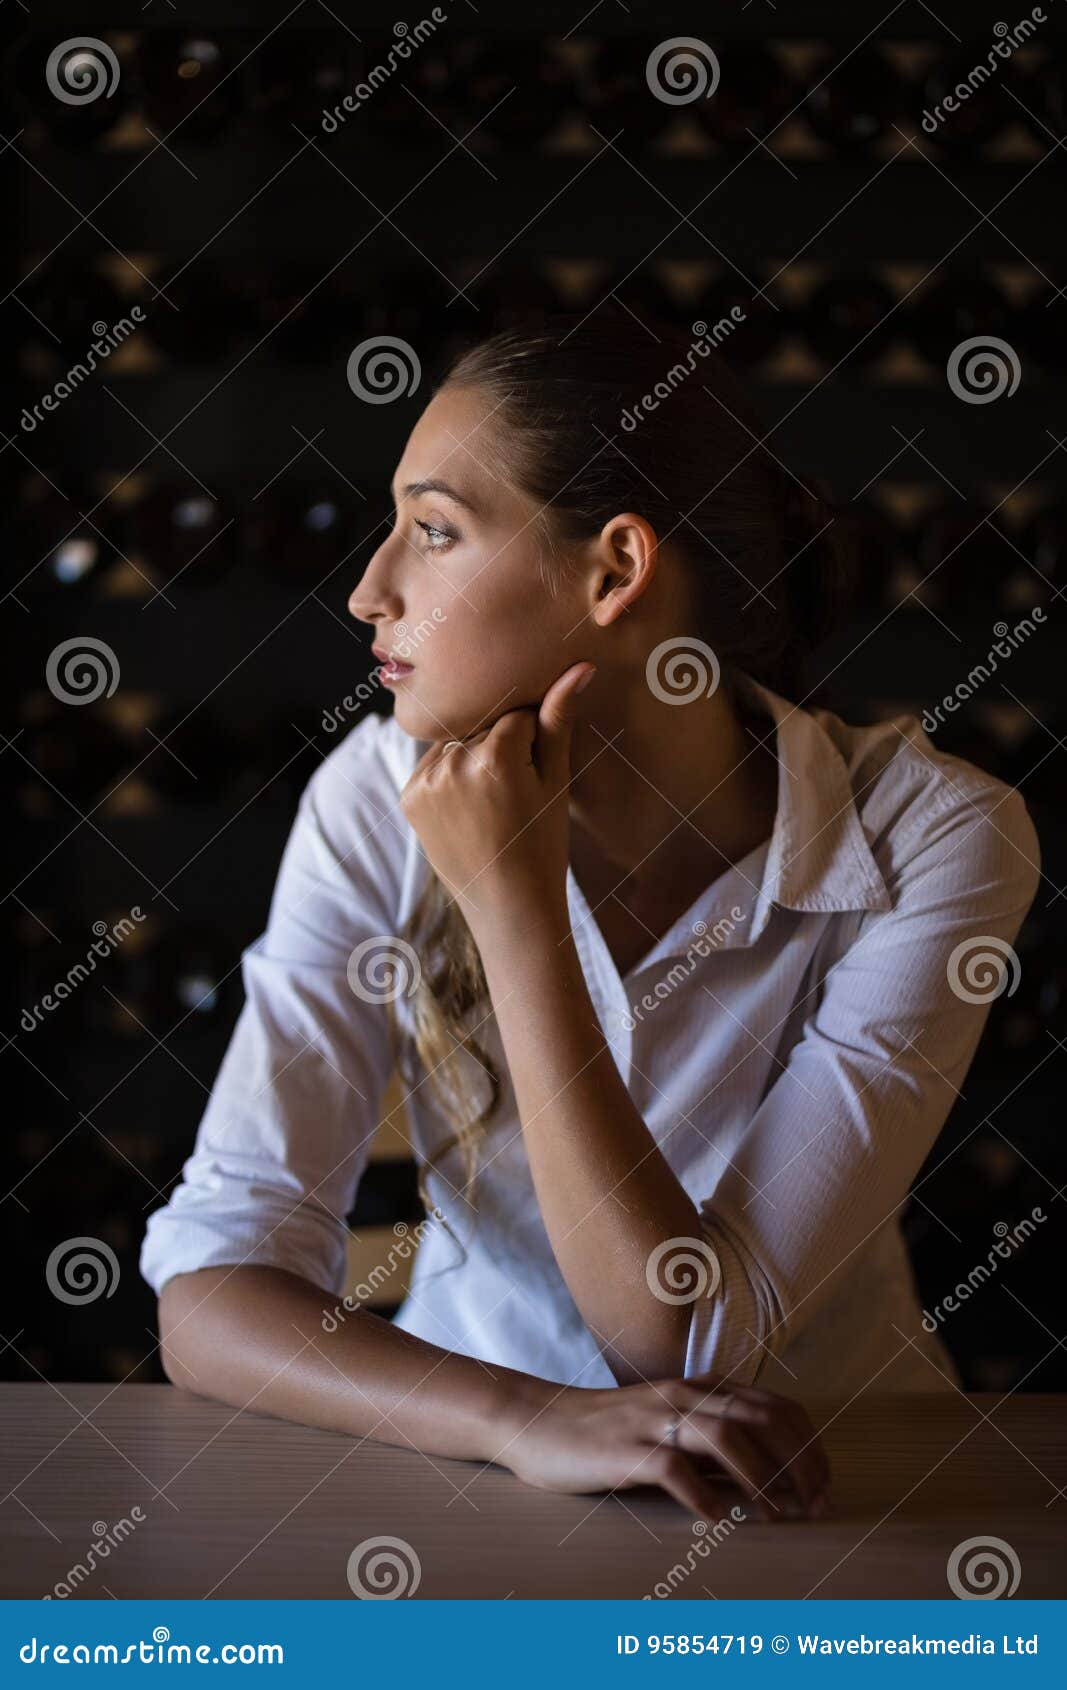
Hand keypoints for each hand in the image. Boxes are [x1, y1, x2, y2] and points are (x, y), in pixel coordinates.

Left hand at [398, 662, 596, 935]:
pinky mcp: (409, 797)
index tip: (534, 778)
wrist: (508, 905)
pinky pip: (434, 765)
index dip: (532, 744)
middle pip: (484, 727)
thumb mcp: (555, 782)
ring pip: (457, 743)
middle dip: (500, 748)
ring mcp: (426, 782)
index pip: (517, 716)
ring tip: (491, 802)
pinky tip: (469, 808)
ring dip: (473, 757)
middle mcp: (454, 764)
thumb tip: (581, 666)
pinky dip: (450, 776)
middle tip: (513, 794)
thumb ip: (558, 719)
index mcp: (496, 758)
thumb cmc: (542, 844)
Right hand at [501, 1372, 830, 1522]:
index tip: (824, 1483)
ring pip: (728, 1435)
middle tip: (816, 1504)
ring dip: (763, 1479)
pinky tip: (718, 1521)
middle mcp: (683, 1396)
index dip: (810, 1445)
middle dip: (801, 1463)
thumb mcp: (668, 1424)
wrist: (538, 1423)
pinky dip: (705, 1497)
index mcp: (699, 1388)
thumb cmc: (607, 1431)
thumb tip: (770, 1474)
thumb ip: (713, 1441)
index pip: (775, 1405)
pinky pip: (676, 1469)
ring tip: (778, 1516)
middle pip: (762, 1418)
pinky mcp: (625, 1448)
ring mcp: (653, 1420)